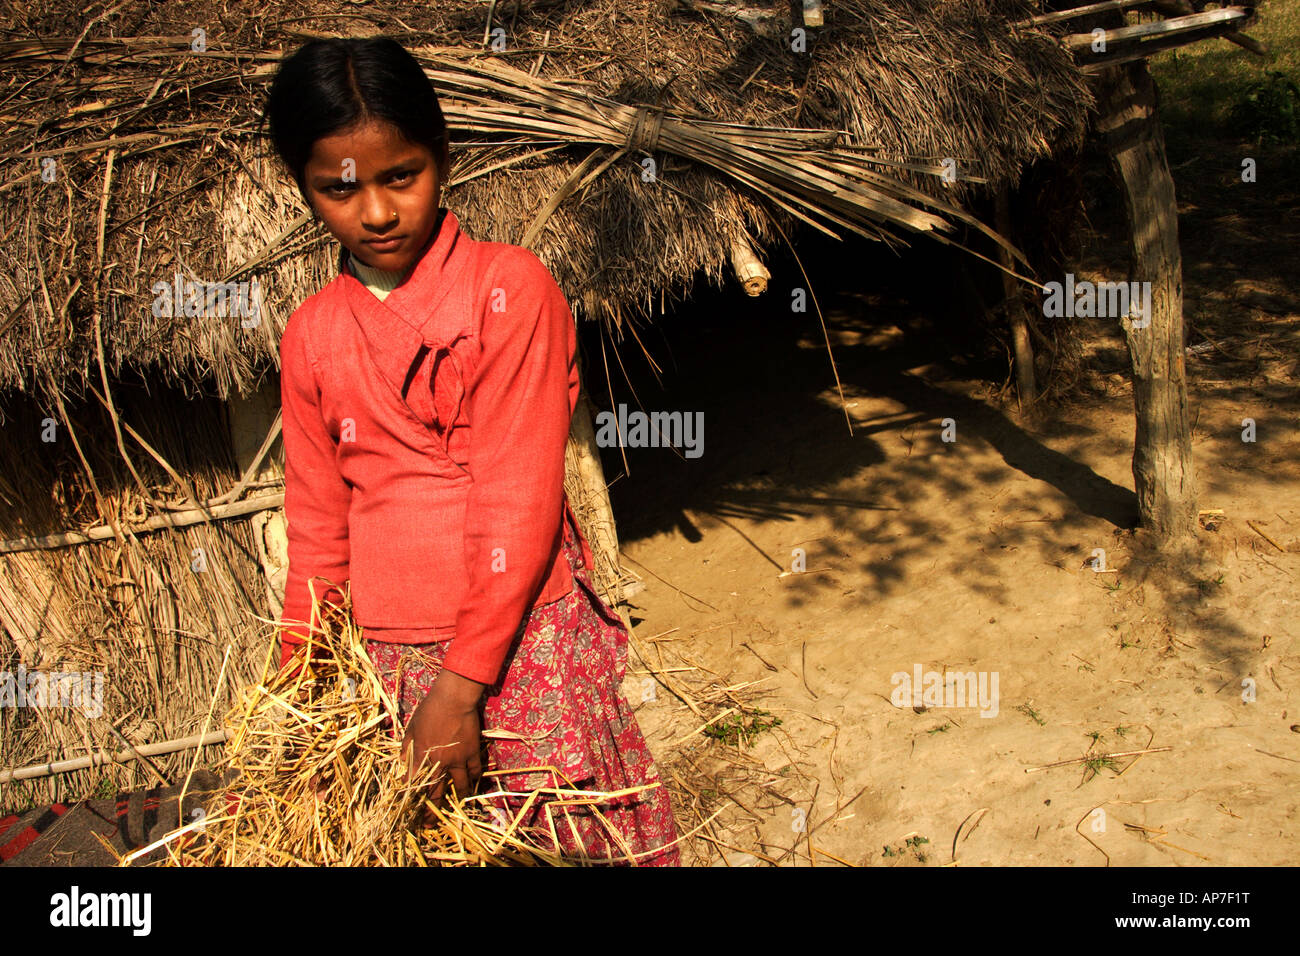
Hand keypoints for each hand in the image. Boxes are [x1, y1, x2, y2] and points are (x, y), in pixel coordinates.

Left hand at [401, 669, 486, 807]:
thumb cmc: (429, 711)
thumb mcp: (411, 728)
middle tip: (429, 823)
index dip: (409, 800)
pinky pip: (475, 770)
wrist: (453, 700)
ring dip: (458, 797)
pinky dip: (475, 778)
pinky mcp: (471, 752)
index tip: (408, 810)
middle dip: (431, 811)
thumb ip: (407, 748)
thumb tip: (401, 762)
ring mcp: (457, 759)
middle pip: (435, 792)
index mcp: (421, 757)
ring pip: (460, 785)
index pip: (413, 784)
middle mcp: (439, 763)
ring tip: (458, 804)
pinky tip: (474, 783)